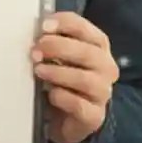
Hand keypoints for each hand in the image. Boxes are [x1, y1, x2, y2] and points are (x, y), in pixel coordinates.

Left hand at [31, 12, 118, 142]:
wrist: (68, 118)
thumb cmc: (63, 80)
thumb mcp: (58, 57)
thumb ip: (51, 42)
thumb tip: (36, 31)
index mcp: (98, 46)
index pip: (85, 28)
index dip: (64, 24)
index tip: (43, 26)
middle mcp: (106, 67)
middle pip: (87, 52)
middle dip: (58, 48)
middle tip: (35, 51)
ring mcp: (103, 92)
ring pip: (84, 79)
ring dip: (58, 73)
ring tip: (38, 71)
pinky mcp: (95, 116)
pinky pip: (79, 105)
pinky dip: (62, 97)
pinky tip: (50, 95)